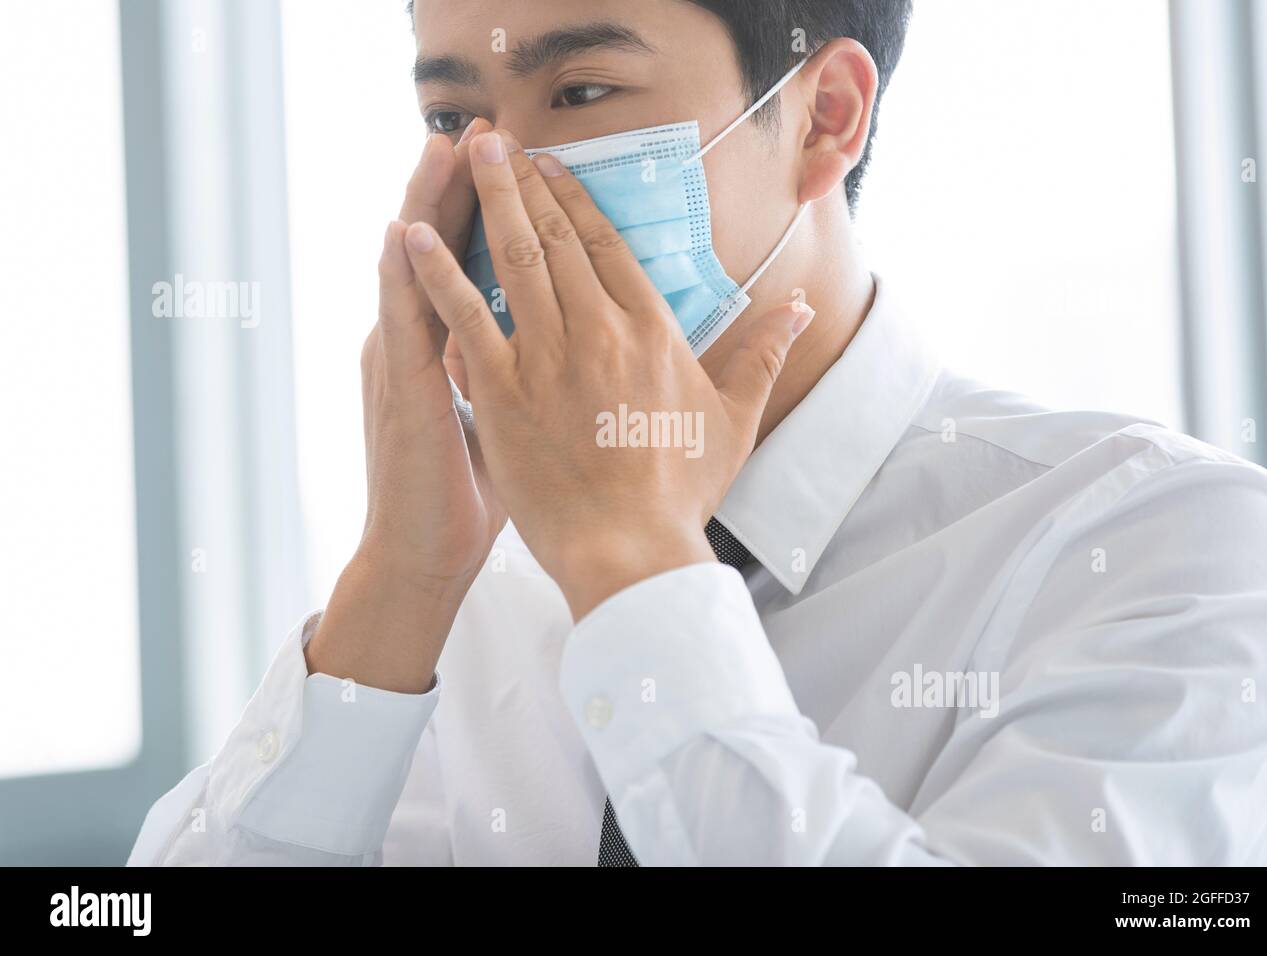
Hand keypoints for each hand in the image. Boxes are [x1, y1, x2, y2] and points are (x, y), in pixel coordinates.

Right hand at [308, 121, 504, 692]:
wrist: (425, 553)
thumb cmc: (472, 491)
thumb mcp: (505, 417)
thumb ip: (521, 370)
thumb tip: (565, 343)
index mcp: (451, 346)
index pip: (478, 264)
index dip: (499, 214)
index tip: (527, 167)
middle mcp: (422, 342)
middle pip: (445, 248)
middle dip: (469, 188)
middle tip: (489, 132)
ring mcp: (402, 362)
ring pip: (413, 267)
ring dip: (427, 207)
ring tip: (444, 150)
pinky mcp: (397, 391)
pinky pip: (398, 322)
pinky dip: (401, 274)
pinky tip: (403, 231)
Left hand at [402, 130, 813, 619]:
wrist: (631, 550)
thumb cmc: (680, 494)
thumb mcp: (734, 420)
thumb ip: (764, 355)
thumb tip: (799, 307)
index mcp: (652, 332)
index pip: (610, 246)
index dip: (577, 200)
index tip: (554, 168)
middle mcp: (600, 330)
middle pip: (558, 238)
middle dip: (527, 182)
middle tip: (499, 142)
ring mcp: (549, 358)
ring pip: (515, 260)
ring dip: (490, 201)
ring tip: (467, 157)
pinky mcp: (504, 392)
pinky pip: (466, 318)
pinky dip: (438, 274)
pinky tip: (413, 236)